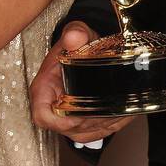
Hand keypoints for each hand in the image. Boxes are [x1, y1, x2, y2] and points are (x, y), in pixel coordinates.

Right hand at [30, 21, 134, 144]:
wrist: (86, 47)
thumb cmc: (78, 44)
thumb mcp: (78, 33)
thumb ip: (76, 33)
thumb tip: (74, 37)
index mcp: (43, 88)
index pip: (43, 115)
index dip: (60, 120)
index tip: (81, 113)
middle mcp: (52, 106)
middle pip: (69, 127)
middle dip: (91, 120)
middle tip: (113, 105)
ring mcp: (66, 118)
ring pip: (84, 132)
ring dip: (104, 123)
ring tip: (121, 108)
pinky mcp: (81, 124)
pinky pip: (95, 132)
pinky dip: (111, 125)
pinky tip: (122, 112)